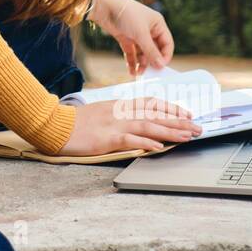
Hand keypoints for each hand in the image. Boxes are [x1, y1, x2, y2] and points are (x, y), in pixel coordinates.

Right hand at [55, 96, 201, 155]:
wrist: (53, 124)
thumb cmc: (74, 122)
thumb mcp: (99, 113)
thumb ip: (117, 115)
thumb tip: (134, 122)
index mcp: (118, 105)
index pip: (150, 102)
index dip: (171, 107)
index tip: (186, 113)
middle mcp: (119, 112)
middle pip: (155, 114)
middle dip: (179, 121)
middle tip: (198, 127)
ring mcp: (113, 124)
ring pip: (148, 126)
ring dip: (170, 131)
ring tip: (188, 136)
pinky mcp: (106, 138)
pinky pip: (130, 140)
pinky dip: (146, 143)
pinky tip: (159, 147)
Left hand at [90, 0, 174, 76]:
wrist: (104, 7)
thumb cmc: (127, 15)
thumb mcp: (141, 34)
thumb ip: (151, 51)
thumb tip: (161, 65)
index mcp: (158, 24)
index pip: (167, 43)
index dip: (165, 56)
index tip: (161, 68)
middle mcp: (149, 29)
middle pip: (154, 50)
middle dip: (152, 61)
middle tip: (150, 74)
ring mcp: (136, 34)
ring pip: (142, 53)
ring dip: (141, 63)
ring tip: (138, 73)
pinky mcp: (126, 37)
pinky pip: (132, 52)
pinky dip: (132, 61)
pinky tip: (131, 71)